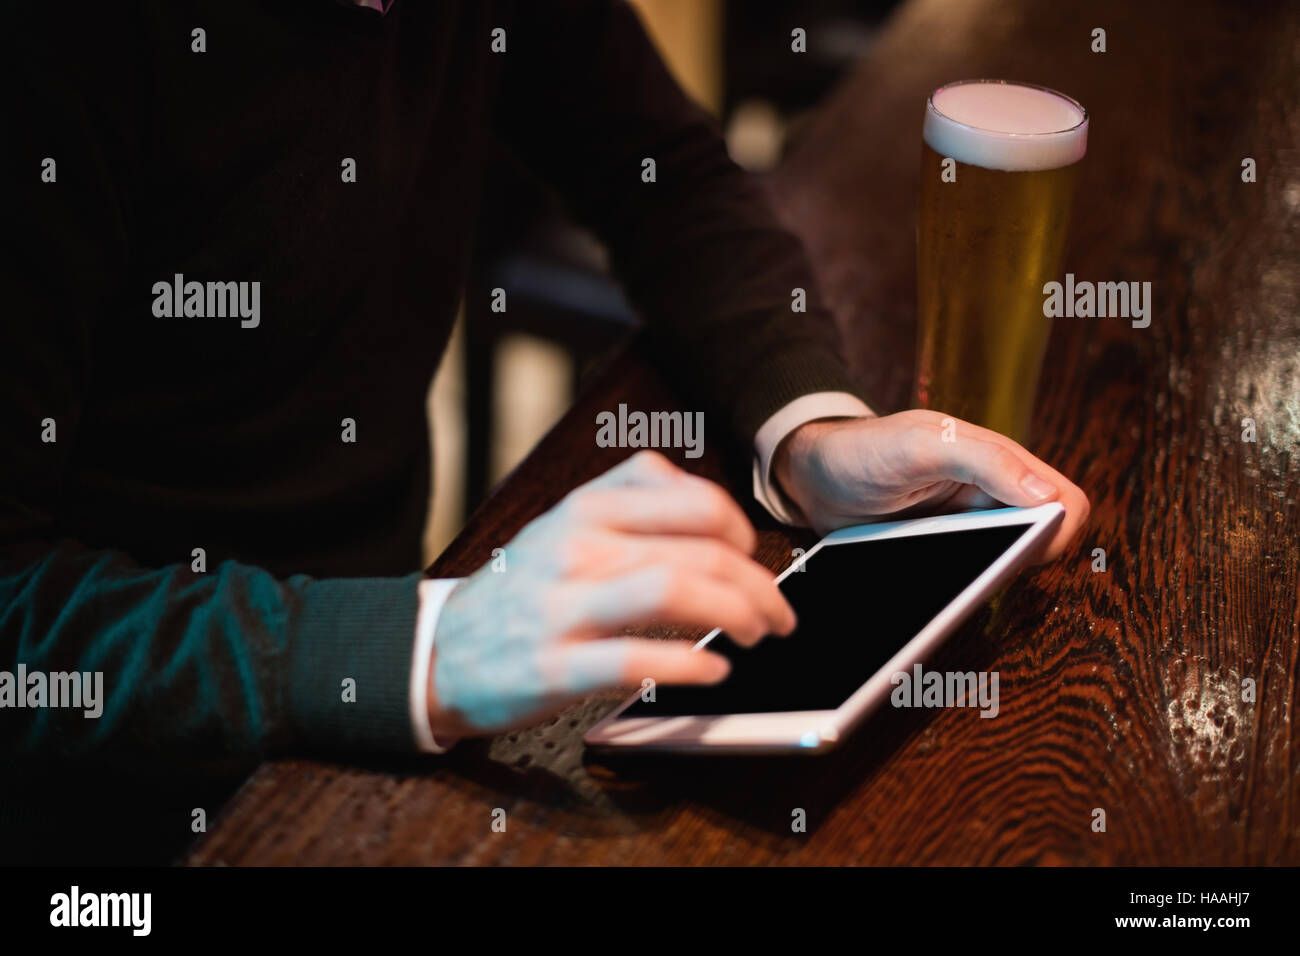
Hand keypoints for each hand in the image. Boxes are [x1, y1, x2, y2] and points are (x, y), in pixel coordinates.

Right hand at [427, 451, 796, 737]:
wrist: (440, 652)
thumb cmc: (520, 590)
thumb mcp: (564, 522)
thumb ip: (628, 498)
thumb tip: (699, 497)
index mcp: (587, 508)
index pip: (694, 501)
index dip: (743, 530)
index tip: (754, 557)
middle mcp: (577, 547)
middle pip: (699, 550)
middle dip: (758, 584)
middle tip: (777, 612)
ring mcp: (564, 606)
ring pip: (673, 590)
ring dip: (736, 613)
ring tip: (756, 634)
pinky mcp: (555, 666)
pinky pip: (635, 659)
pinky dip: (689, 665)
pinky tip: (712, 672)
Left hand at [772, 409, 1088, 560]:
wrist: (811, 476)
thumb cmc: (865, 448)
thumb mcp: (921, 445)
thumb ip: (983, 460)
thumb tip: (1046, 496)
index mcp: (1001, 463)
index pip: (1065, 503)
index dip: (1058, 531)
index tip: (1022, 549)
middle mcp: (993, 498)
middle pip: (1041, 542)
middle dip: (1017, 563)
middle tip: (972, 567)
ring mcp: (969, 529)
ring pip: (1005, 566)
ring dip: (985, 579)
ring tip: (946, 575)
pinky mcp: (944, 554)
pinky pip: (969, 580)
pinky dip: (960, 588)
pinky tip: (933, 587)